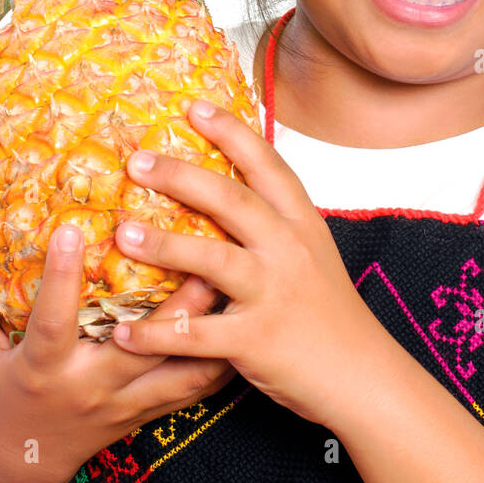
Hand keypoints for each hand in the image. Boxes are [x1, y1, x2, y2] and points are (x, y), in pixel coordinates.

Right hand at [0, 215, 236, 482]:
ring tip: (237, 276)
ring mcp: (125, 405)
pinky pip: (196, 389)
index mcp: (41, 369)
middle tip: (200, 251)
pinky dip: (224, 357)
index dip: (60, 278)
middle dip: (173, 305)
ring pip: (181, 371)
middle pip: (140, 348)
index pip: (52, 322)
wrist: (17, 462)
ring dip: (213, 328)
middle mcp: (89, 388)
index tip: (72, 228)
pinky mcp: (150, 412)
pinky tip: (245, 315)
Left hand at [111, 99, 384, 427]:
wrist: (362, 376)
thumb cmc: (330, 313)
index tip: (194, 107)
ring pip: (212, 261)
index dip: (231, 133)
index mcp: (302, 224)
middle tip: (137, 161)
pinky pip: (197, 335)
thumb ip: (276, 224)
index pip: (266, 166)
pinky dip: (157, 333)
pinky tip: (122, 329)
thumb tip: (227, 188)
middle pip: (232, 201)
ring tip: (121, 234)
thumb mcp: (313, 254)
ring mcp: (274, 294)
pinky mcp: (257, 340)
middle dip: (181, 178)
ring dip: (163, 247)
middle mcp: (289, 251)